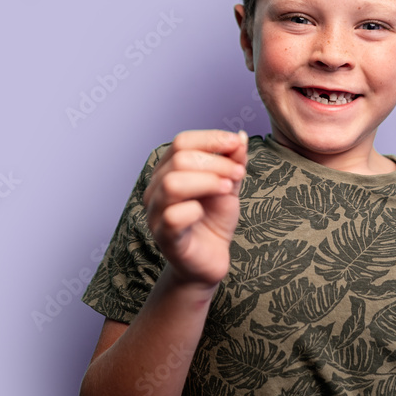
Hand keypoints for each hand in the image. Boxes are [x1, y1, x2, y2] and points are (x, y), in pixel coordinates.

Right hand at [142, 129, 247, 286]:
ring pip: (172, 184)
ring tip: (227, 188)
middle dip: (216, 162)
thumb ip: (232, 163)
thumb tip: (239, 136)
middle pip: (179, 159)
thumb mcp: (229, 186)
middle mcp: (156, 189)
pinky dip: (193, 210)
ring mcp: (156, 214)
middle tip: (239, 173)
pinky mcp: (165, 238)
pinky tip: (204, 213)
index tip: (236, 145)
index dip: (211, 139)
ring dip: (206, 181)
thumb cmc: (214, 220)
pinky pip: (172, 217)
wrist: (211, 259)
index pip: (182, 141)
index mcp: (169, 170)